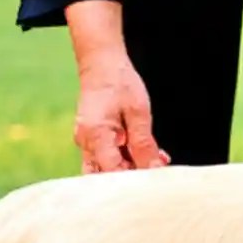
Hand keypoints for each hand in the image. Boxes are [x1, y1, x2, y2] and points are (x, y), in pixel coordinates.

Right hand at [74, 52, 168, 172]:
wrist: (101, 63)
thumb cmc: (119, 82)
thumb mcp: (138, 113)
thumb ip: (144, 144)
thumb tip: (153, 170)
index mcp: (95, 135)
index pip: (113, 172)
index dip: (135, 179)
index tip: (155, 178)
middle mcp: (86, 143)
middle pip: (106, 176)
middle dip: (132, 177)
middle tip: (157, 168)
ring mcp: (87, 142)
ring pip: (107, 168)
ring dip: (132, 167)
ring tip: (156, 158)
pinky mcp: (93, 139)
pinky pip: (108, 157)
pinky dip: (127, 158)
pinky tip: (148, 153)